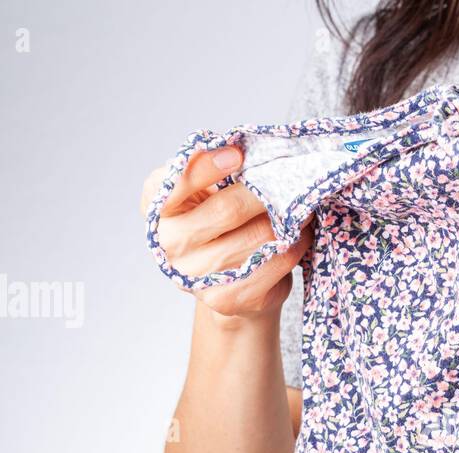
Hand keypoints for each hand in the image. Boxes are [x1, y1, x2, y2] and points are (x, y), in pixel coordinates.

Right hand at [140, 146, 310, 324]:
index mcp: (158, 207)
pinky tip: (297, 236)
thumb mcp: (204, 188)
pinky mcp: (225, 298)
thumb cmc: (217, 222)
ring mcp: (196, 275)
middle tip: (291, 180)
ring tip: (299, 208)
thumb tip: (242, 148)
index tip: (238, 154)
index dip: (208, 165)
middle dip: (266, 192)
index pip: (176, 181)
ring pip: (259, 236)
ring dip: (288, 219)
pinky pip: (274, 263)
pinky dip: (294, 245)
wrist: (227, 280)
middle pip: (228, 209)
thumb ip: (212, 166)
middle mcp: (170, 243)